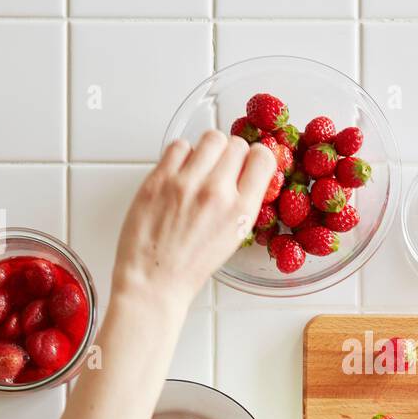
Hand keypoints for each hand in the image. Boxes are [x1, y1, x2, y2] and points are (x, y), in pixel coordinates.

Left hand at [111, 131, 276, 310]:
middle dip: (231, 154)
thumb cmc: (190, 266)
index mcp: (241, 211)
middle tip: (221, 169)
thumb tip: (246, 173)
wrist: (153, 280)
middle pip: (236, 144)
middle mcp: (216, 192)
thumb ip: (242, 203)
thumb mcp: (233, 238)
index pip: (263, 158)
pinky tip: (179, 172)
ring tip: (200, 168)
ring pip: (210, 138)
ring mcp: (186, 183)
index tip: (248, 164)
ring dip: (208, 149)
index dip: (256, 158)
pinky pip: (179, 145)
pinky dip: (182, 154)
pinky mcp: (159, 179)